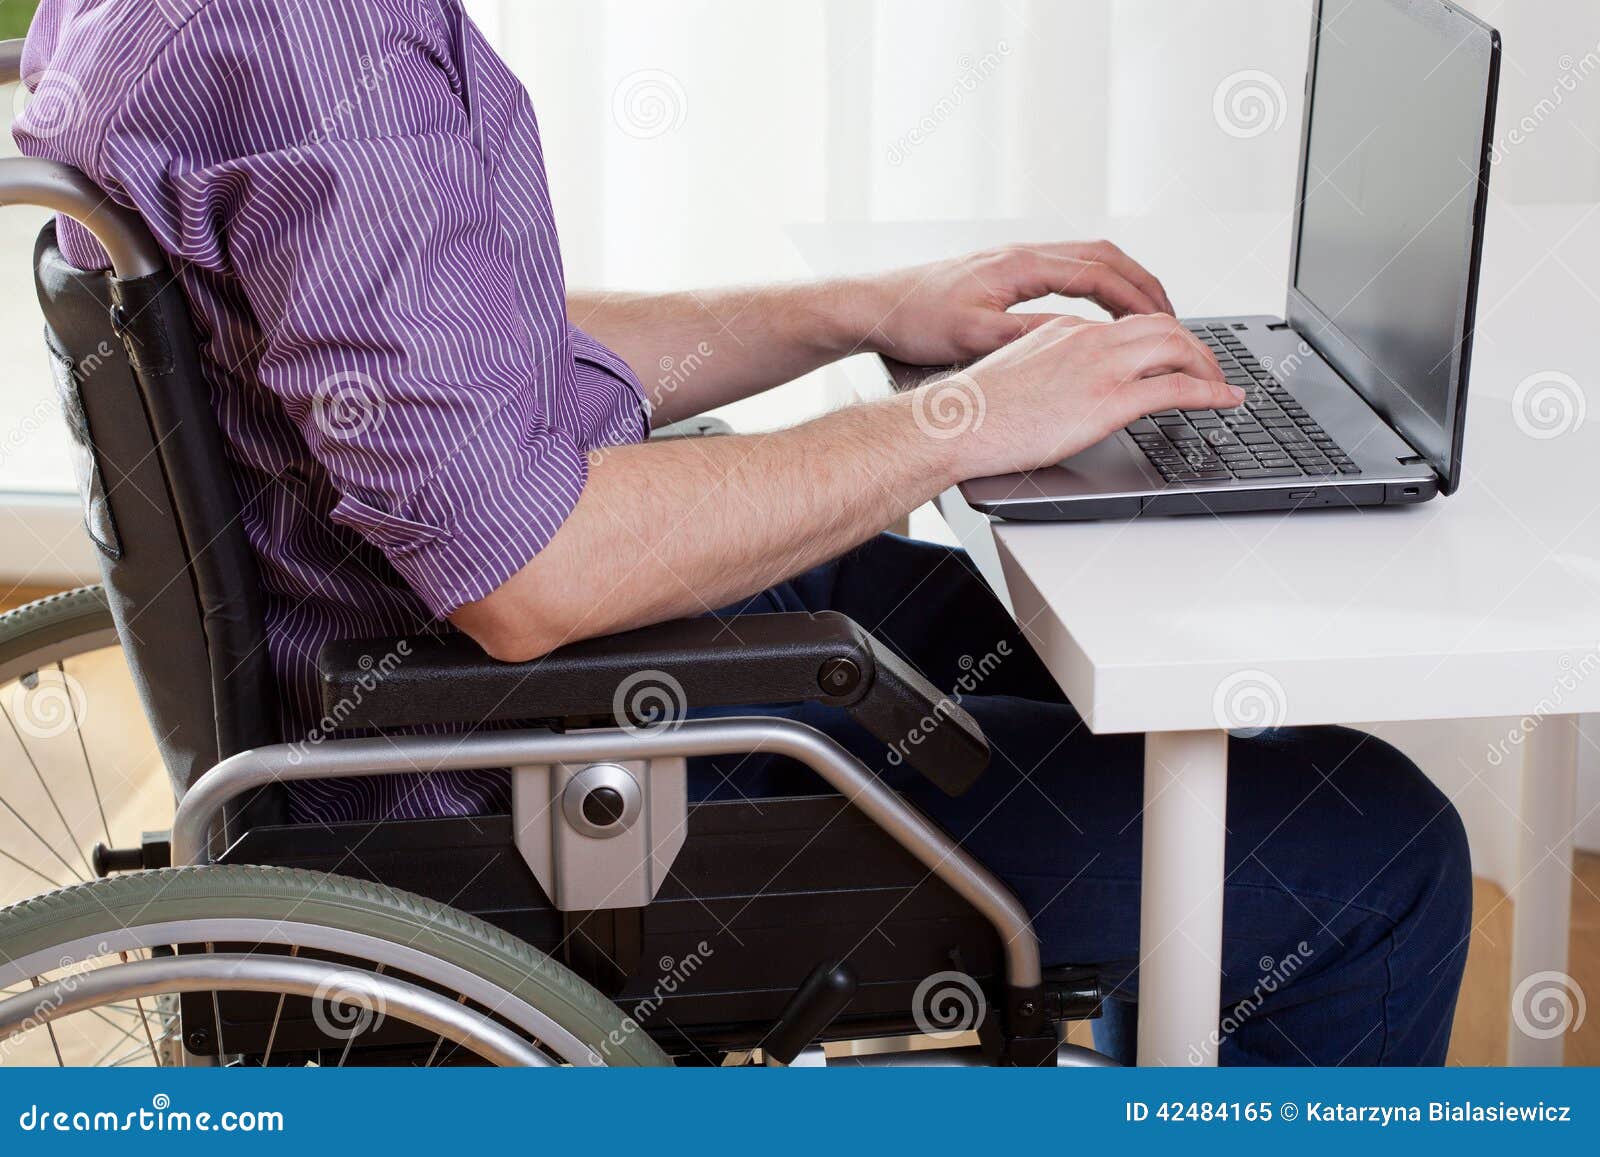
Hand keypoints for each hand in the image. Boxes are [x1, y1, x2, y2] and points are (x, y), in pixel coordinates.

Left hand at [848, 241, 1176, 366]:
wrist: (876, 306)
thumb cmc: (916, 320)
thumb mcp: (975, 337)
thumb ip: (1030, 336)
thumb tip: (1081, 338)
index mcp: (1022, 266)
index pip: (1100, 274)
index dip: (1138, 299)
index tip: (1166, 323)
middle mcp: (1023, 254)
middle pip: (1105, 257)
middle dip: (1145, 286)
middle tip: (1175, 317)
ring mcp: (1015, 260)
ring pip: (1089, 259)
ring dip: (1124, 283)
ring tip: (1150, 314)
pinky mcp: (1005, 273)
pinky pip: (1068, 270)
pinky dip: (1098, 286)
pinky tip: (1100, 310)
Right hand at [913, 314, 1241, 480]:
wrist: (955, 424)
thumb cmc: (972, 412)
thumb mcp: (1014, 374)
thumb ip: (1046, 371)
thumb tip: (1060, 393)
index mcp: (1064, 331)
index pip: (1127, 325)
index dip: (1160, 338)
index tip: (1174, 356)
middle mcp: (1088, 339)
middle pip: (1161, 325)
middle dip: (1195, 346)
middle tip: (1209, 369)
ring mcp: (1101, 366)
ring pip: (1177, 346)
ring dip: (1208, 365)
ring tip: (1221, 386)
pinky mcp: (1109, 399)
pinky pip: (1177, 387)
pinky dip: (1211, 391)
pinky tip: (1225, 401)